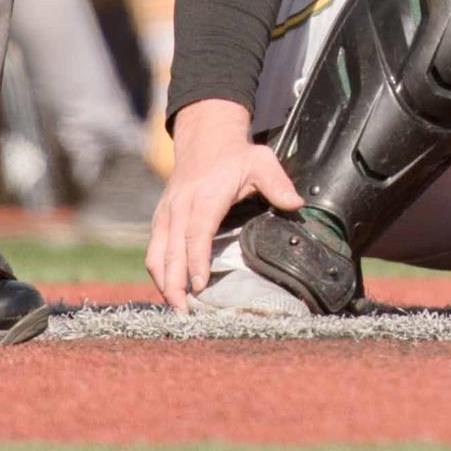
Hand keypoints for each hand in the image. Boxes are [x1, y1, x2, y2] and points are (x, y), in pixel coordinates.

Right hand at [146, 98, 301, 312]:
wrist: (204, 138)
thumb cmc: (235, 155)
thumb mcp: (261, 161)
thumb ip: (278, 184)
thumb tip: (296, 205)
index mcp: (205, 197)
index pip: (197, 234)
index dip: (197, 262)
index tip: (200, 286)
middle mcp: (180, 207)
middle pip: (172, 251)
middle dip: (175, 284)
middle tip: (185, 312)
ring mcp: (166, 214)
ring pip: (157, 254)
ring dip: (164, 283)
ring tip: (176, 308)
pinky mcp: (160, 219)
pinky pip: (154, 250)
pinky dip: (159, 272)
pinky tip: (170, 290)